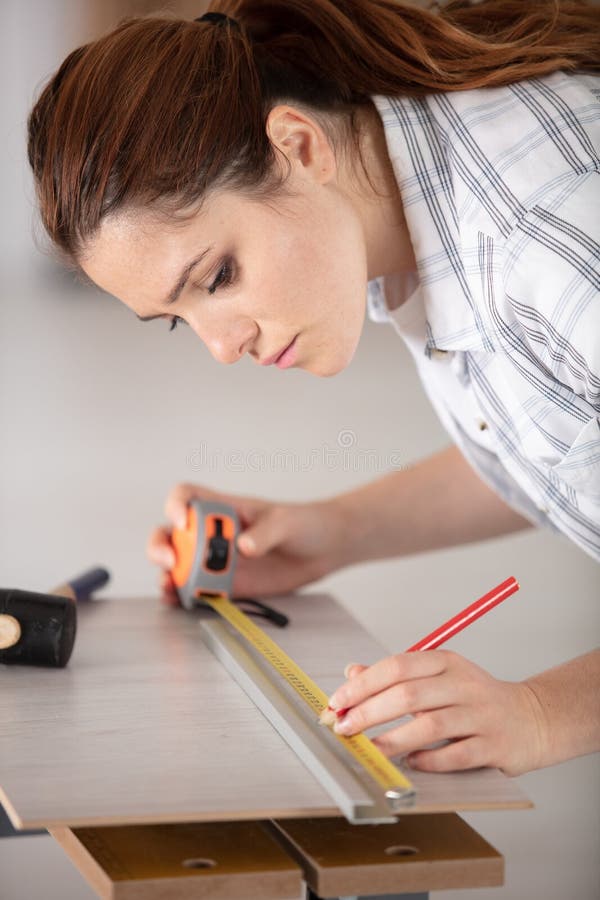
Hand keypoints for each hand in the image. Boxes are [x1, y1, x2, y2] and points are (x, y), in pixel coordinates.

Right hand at [147, 482, 344, 604]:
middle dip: (160, 546)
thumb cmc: (304, 524)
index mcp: (224, 508)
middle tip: (169, 560)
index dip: (176, 505)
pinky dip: (185, 597)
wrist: (324, 549)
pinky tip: (183, 601)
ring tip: (169, 587)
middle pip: (171, 533)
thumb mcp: (286, 522)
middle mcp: (213, 533)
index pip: (187, 496)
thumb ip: (264, 533)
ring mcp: (218, 559)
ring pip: (179, 565)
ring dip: (167, 575)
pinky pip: (199, 590)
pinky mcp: (227, 584)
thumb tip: (243, 547)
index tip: (182, 521)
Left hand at [327, 651, 544, 775]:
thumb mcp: (438, 677)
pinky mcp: (494, 745)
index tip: (337, 703)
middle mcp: (463, 684)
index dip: (363, 685)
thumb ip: (395, 677)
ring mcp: (481, 715)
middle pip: (409, 695)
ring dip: (393, 740)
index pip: (397, 666)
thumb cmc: (474, 699)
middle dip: (369, 713)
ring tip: (370, 750)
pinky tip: (412, 762)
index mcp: (446, 662)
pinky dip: (430, 759)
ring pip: (430, 725)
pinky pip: (456, 755)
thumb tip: (351, 673)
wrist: (532, 718)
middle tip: (344, 729)